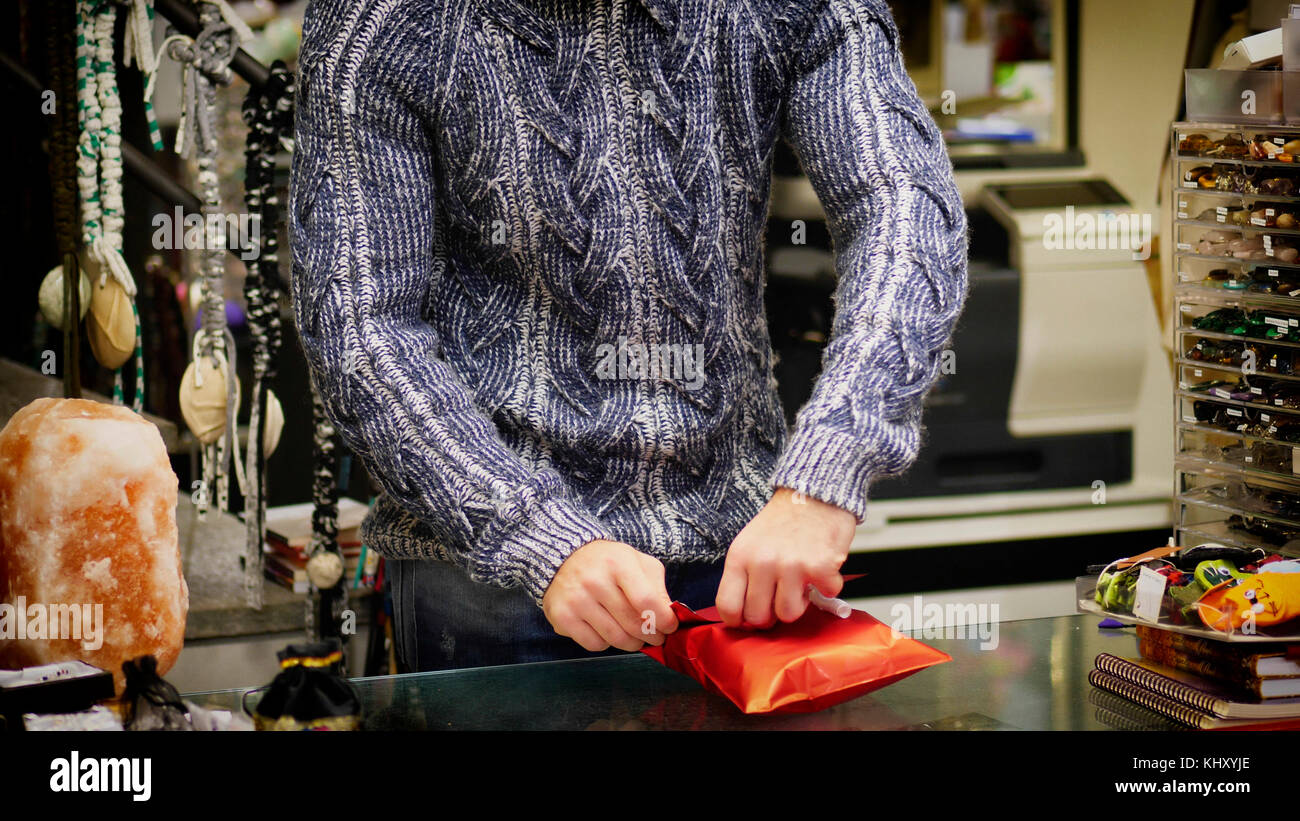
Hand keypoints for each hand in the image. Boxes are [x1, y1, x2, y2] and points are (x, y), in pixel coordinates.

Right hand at [542, 540, 678, 651]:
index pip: (646, 600)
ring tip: (635, 637)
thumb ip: (657, 587)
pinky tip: (607, 630)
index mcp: (618, 563)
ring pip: (615, 639)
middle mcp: (594, 581)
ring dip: (632, 643)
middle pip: (632, 624)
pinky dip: (606, 643)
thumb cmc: (608, 562)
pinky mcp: (562, 617)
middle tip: (656, 636)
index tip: (669, 626)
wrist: (564, 558)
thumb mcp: (637, 562)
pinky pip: (594, 644)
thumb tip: (668, 617)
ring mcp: (576, 601)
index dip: (663, 619)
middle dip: (651, 635)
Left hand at [716, 488, 854, 628]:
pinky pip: (824, 596)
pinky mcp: (819, 567)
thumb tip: (743, 616)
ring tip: (801, 582)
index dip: (738, 621)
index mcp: (739, 556)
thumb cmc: (782, 522)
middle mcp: (762, 562)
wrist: (814, 492)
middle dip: (771, 615)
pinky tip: (822, 569)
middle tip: (780, 598)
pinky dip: (827, 586)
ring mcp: (791, 566)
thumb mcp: (749, 543)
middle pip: (758, 617)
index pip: (727, 606)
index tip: (748, 620)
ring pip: (789, 614)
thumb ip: (744, 576)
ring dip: (799, 602)